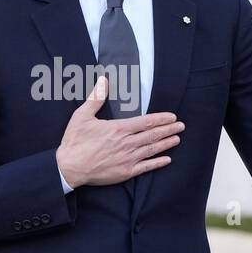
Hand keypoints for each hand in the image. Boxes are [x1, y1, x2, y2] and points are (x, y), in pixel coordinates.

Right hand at [56, 75, 183, 186]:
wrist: (69, 167)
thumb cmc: (75, 142)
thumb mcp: (82, 116)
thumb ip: (96, 98)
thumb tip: (103, 80)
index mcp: (119, 129)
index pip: (146, 121)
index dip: (161, 119)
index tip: (172, 117)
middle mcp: (127, 143)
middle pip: (153, 135)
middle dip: (169, 129)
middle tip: (181, 126)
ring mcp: (127, 159)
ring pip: (152, 149)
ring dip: (166, 144)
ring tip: (177, 139)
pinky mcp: (125, 172)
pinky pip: (146, 167)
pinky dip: (158, 163)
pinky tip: (167, 160)